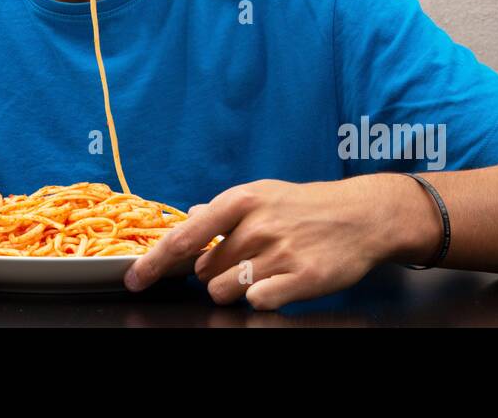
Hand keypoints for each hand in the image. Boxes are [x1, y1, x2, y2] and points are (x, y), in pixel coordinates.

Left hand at [124, 176, 405, 309]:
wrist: (362, 215)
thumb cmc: (306, 205)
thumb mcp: (263, 194)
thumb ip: (223, 210)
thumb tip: (190, 216)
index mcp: (241, 201)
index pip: (185, 236)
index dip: (154, 262)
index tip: (135, 280)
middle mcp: (257, 224)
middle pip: (204, 271)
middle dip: (214, 274)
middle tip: (244, 261)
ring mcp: (280, 251)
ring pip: (225, 291)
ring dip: (235, 289)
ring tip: (263, 271)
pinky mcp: (303, 277)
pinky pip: (258, 302)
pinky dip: (261, 299)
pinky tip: (279, 283)